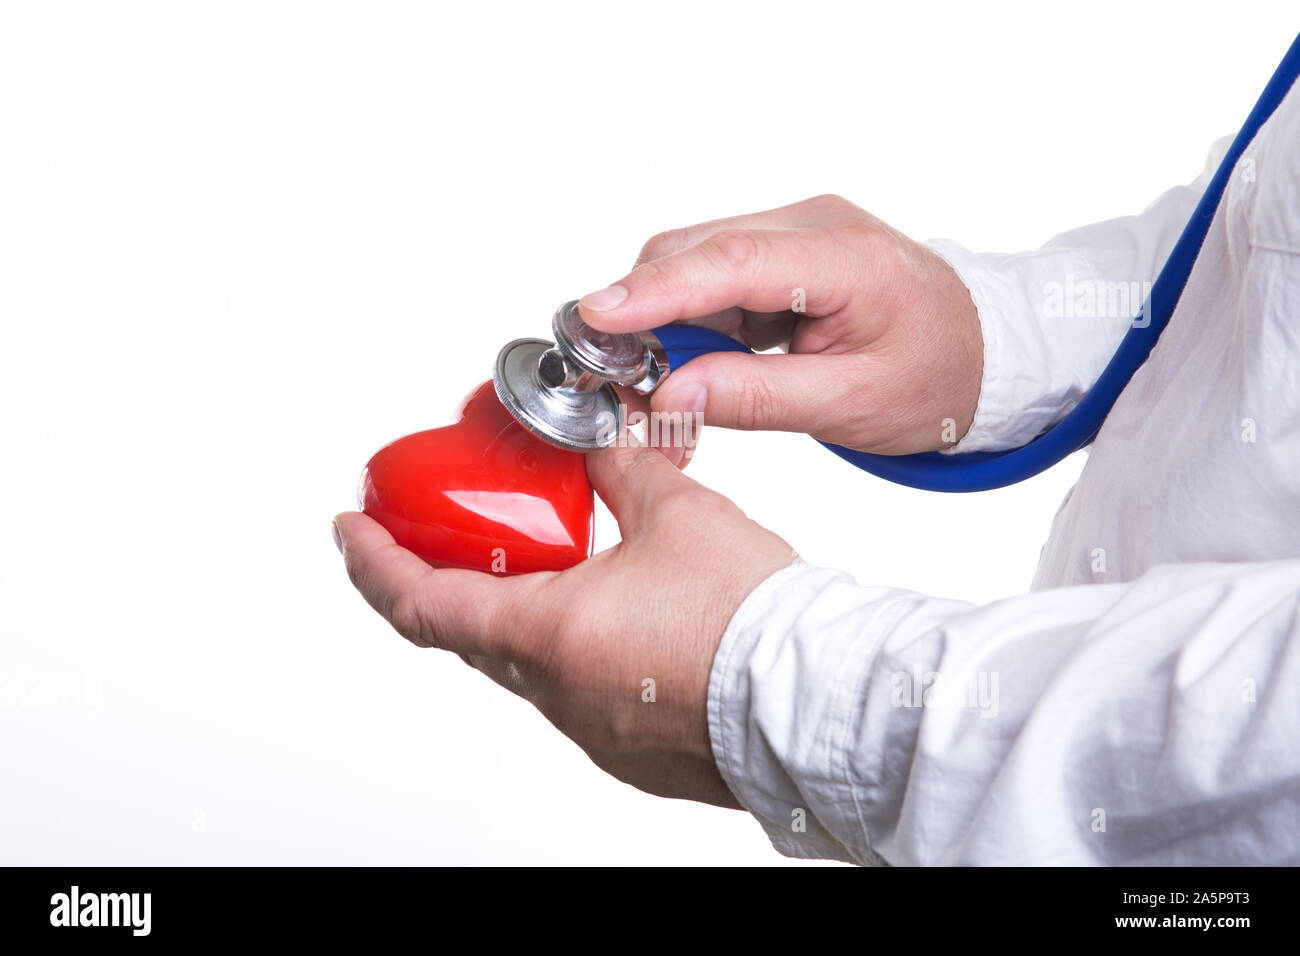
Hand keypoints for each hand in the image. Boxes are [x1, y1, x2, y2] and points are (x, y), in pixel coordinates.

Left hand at [333, 438, 794, 805]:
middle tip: (441, 536)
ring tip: (544, 563)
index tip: (350, 531)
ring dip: (518, 613)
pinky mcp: (633, 752)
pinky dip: (572, 648)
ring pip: (527, 665)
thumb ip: (622, 468)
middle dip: (443, 580)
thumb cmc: (751, 620)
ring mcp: (592, 730)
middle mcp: (558, 694)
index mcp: (547, 635)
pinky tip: (612, 617)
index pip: (421, 602)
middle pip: (466, 635)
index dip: (373, 563)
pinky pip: (578, 693)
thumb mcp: (674, 512)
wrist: (818, 696)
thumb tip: (602, 438)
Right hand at [578, 193, 982, 456]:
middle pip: (694, 253)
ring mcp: (795, 232)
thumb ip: (758, 398)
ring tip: (666, 398)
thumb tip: (669, 398)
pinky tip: (696, 374)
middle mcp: (812, 225)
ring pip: (693, 265)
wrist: (985, 352)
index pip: (728, 262)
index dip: (654, 292)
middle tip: (621, 389)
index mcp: (845, 257)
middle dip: (643, 317)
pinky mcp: (783, 252)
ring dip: (665, 328)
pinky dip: (690, 327)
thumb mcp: (853, 404)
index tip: (594, 318)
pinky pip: (713, 280)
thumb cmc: (937, 376)